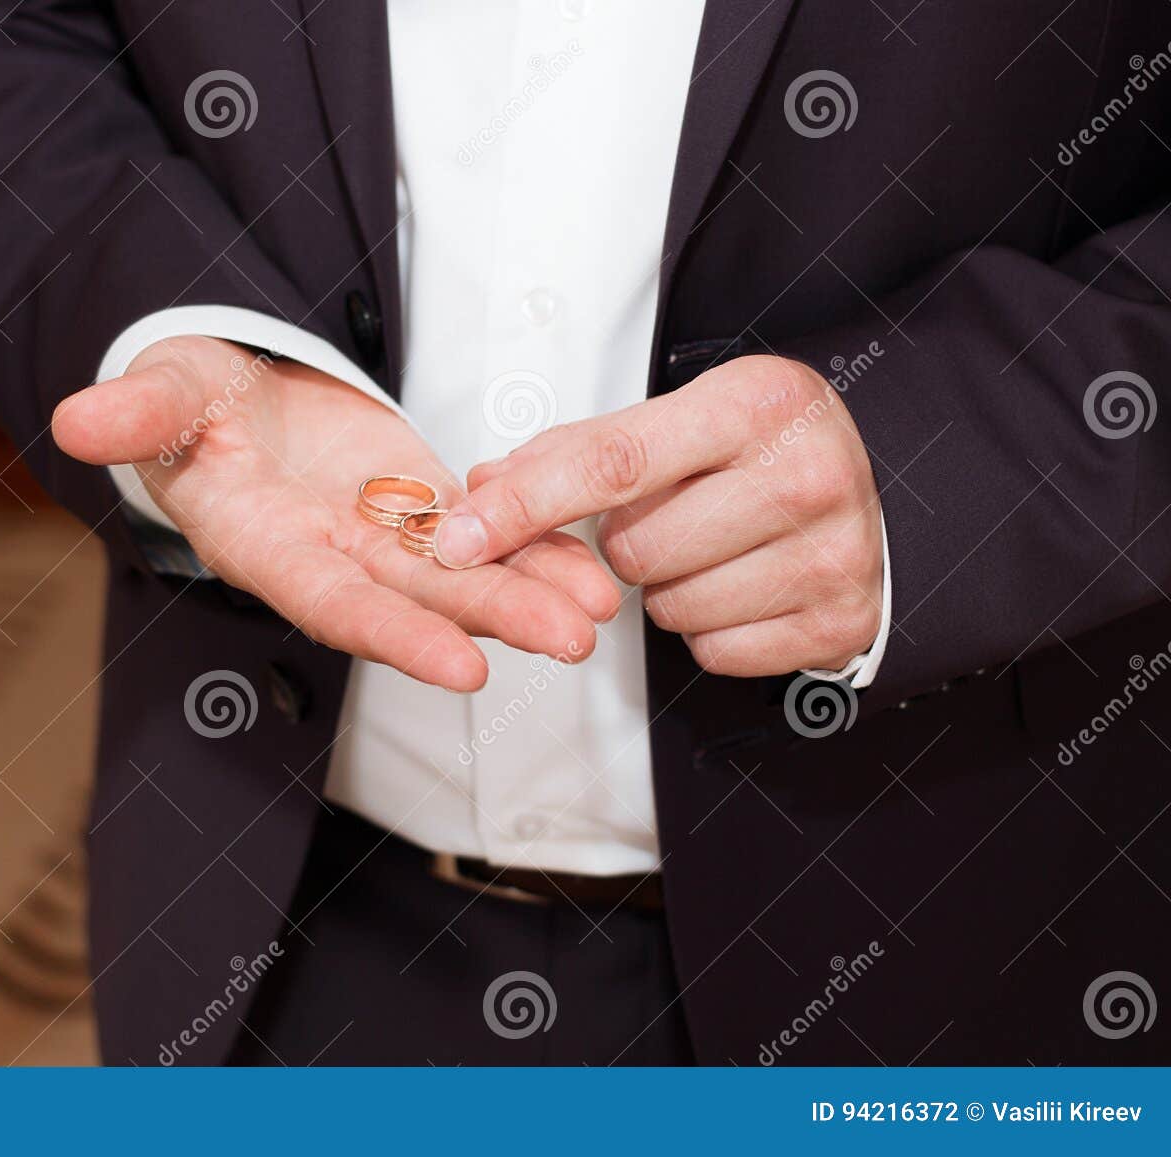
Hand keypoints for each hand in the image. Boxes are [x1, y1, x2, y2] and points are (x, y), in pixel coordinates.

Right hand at [51, 337, 618, 691]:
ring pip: (461, 577)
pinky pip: (485, 537)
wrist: (230, 398)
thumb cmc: (188, 402)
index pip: (331, 602)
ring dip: (531, 592)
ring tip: (600, 608)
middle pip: (416, 601)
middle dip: (492, 620)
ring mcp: (379, 541)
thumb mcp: (162, 396)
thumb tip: (77, 419)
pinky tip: (591, 564)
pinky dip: (537, 550)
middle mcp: (329, 560)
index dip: (394, 635)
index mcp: (264, 545)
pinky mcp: (418, 511)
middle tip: (571, 640)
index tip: (464, 666)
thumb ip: (136, 414)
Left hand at [446, 355, 883, 675]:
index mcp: (757, 403)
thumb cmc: (752, 451)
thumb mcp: (676, 420)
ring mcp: (833, 553)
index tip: (460, 538)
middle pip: (634, 548)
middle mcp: (807, 473)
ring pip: (670, 607)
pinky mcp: (839, 623)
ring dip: (666, 588)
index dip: (525, 505)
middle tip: (673, 517)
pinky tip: (741, 587)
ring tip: (712, 548)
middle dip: (628, 543)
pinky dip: (709, 630)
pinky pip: (714, 653)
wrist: (866, 489)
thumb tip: (479, 493)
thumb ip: (571, 452)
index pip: (613, 462)